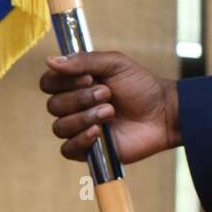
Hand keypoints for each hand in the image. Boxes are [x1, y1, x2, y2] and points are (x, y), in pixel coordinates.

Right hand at [40, 51, 180, 163]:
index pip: (48, 83)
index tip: (89, 77)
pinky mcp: (88, 150)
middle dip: (80, 99)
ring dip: (85, 117)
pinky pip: (67, 149)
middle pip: (53, 105)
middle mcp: (74, 106)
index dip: (62, 81)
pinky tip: (99, 132)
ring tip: (110, 111)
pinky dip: (80, 140)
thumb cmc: (141, 85)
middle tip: (107, 93)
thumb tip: (49, 61)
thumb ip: (83, 61)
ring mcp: (80, 128)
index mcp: (76, 84)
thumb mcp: (115, 63)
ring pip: (60, 127)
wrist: (163, 113)